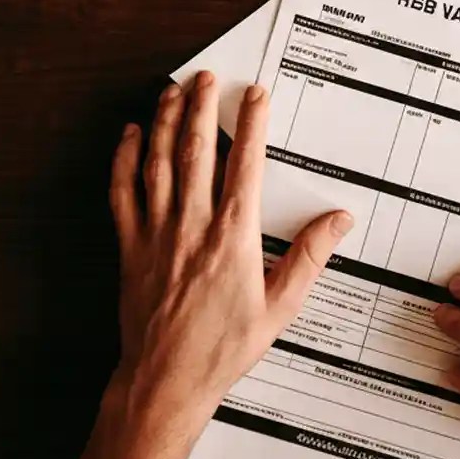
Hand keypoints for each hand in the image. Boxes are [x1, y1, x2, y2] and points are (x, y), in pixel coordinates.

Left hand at [109, 70, 352, 420]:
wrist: (166, 380)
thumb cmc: (221, 350)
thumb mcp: (280, 308)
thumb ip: (309, 258)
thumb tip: (337, 222)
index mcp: (233, 238)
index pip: (245, 165)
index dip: (250, 124)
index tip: (255, 97)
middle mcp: (192, 227)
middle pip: (195, 151)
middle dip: (201, 107)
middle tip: (207, 78)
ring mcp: (156, 234)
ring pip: (157, 163)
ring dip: (163, 121)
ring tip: (172, 91)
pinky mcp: (130, 247)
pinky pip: (122, 192)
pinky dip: (124, 159)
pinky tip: (129, 136)